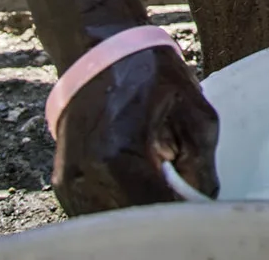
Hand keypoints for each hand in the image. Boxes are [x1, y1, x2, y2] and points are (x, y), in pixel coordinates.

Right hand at [52, 44, 217, 215]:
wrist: (99, 49)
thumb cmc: (147, 70)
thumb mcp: (193, 109)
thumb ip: (202, 164)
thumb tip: (204, 202)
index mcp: (116, 155)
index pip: (156, 209)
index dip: (184, 212)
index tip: (202, 208)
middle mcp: (84, 175)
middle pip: (132, 220)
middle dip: (163, 213)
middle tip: (186, 199)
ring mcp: (69, 182)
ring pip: (114, 220)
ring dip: (142, 210)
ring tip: (163, 186)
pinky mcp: (64, 183)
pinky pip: (99, 210)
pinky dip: (123, 204)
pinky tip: (142, 184)